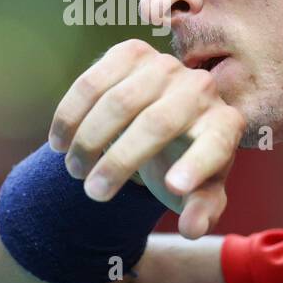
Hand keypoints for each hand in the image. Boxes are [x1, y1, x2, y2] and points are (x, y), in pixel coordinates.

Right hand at [48, 39, 245, 238]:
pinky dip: (70, 114)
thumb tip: (191, 229)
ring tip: (75, 171)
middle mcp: (201, 89)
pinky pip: (93, 82)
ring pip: (118, 101)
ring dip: (88, 140)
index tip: (172, 187)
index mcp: (225, 125)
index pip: (215, 144)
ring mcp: (165, 66)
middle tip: (94, 193)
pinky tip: (58, 142)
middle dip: (120, 161)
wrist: (164, 121)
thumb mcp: (198, 191)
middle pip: (157, 123)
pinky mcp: (131, 53)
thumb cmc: (185, 163)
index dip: (196, 165)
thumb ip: (201, 211)